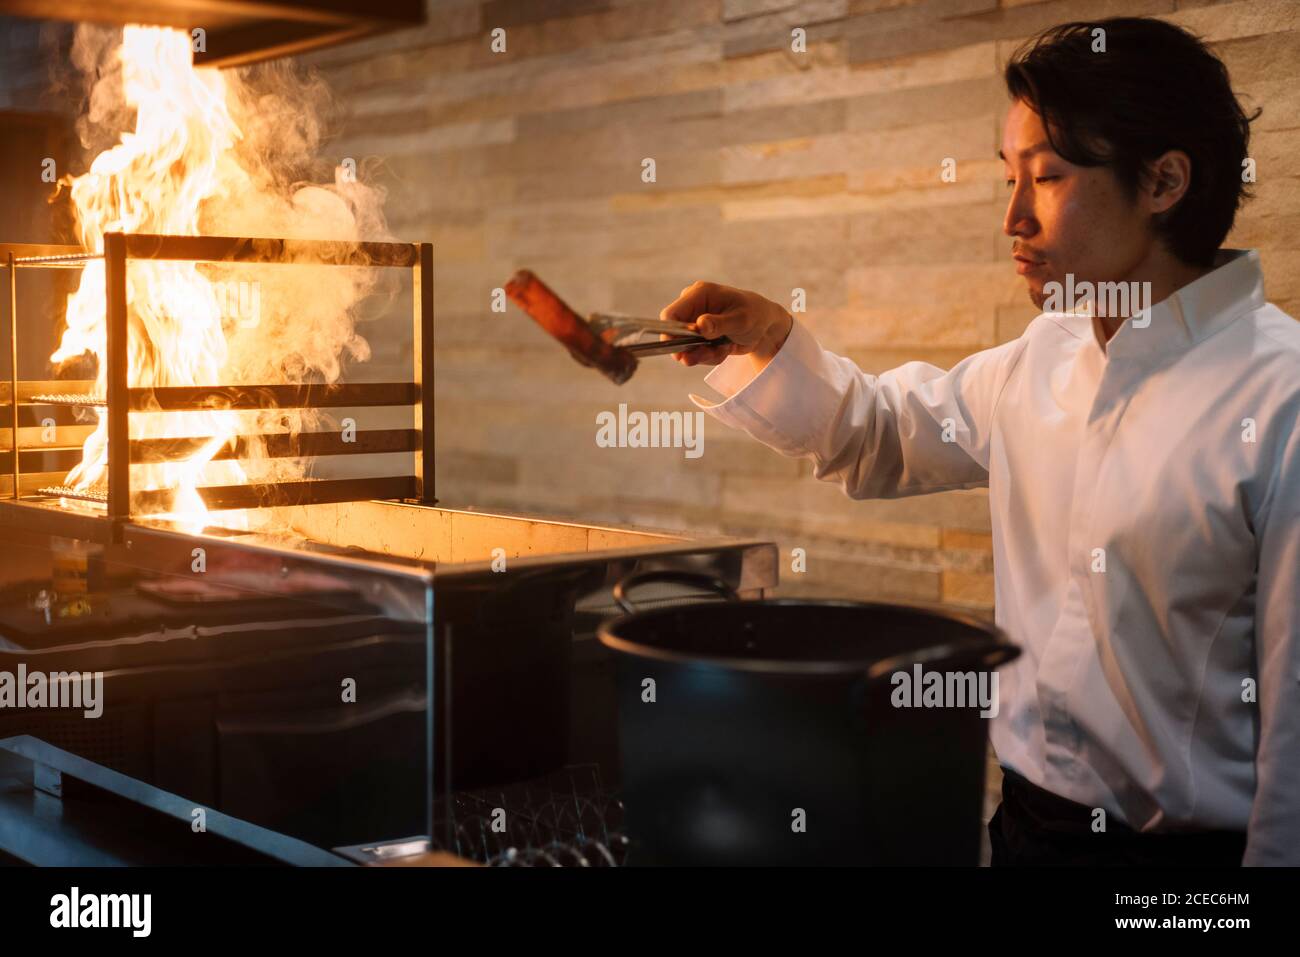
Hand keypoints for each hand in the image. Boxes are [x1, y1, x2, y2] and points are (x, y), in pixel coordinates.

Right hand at [659, 280, 793, 367]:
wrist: (764, 326)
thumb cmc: (755, 315)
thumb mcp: (741, 320)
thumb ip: (719, 324)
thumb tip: (700, 326)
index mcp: (699, 294)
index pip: (670, 315)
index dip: (670, 334)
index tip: (682, 351)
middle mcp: (692, 307)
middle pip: (674, 335)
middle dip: (693, 349)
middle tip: (711, 353)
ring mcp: (694, 322)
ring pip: (686, 348)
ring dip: (705, 354)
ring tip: (725, 349)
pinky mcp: (699, 336)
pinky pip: (696, 353)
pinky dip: (710, 356)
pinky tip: (725, 349)